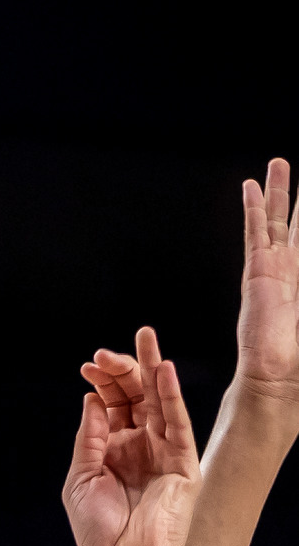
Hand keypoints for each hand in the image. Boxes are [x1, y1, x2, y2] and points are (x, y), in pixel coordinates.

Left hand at [63, 325, 200, 545]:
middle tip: (105, 352)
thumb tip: (92, 399)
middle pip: (134, 397)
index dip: (101, 383)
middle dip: (121, 371)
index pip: (111, 406)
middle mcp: (139, 447)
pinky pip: (179, 424)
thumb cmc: (99, 533)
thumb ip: (88, 439)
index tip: (87, 366)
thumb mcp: (80, 479)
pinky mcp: (183, 464)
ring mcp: (163, 453)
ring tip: (146, 338)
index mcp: (112, 452)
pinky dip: (171, 397)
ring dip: (152, 370)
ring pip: (158, 402)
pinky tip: (164, 372)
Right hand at [236, 159, 298, 405]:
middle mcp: (291, 274)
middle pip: (294, 225)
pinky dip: (253, 208)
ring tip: (279, 164)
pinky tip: (251, 185)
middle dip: (294, 198)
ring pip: (275, 221)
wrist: (281, 380)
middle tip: (290, 168)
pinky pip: (256, 232)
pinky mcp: (257, 273)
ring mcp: (273, 271)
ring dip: (278, 192)